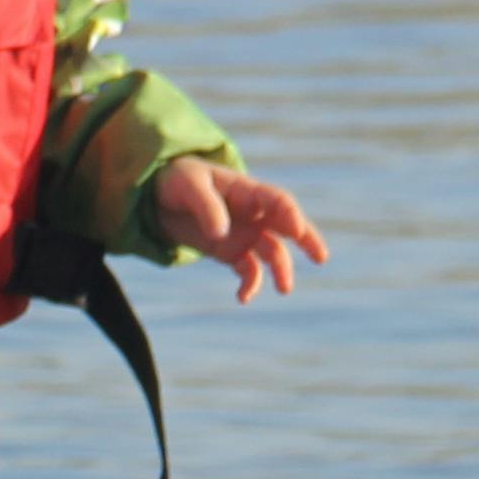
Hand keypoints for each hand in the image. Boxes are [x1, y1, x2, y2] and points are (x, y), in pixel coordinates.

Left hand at [150, 160, 326, 298]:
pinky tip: (243, 298)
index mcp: (247, 190)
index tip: (295, 231)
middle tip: (321, 257)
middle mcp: (253, 213)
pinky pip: (248, 270)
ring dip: (280, 270)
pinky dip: (249, 284)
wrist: (157, 195)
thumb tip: (221, 234)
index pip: (277, 201)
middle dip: (307, 240)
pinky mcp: (231, 253)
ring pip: (272, 252)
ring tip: (284, 289)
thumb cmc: (177, 180)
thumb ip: (206, 206)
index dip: (289, 214)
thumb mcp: (188, 186)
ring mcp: (244, 234)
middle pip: (287, 226)